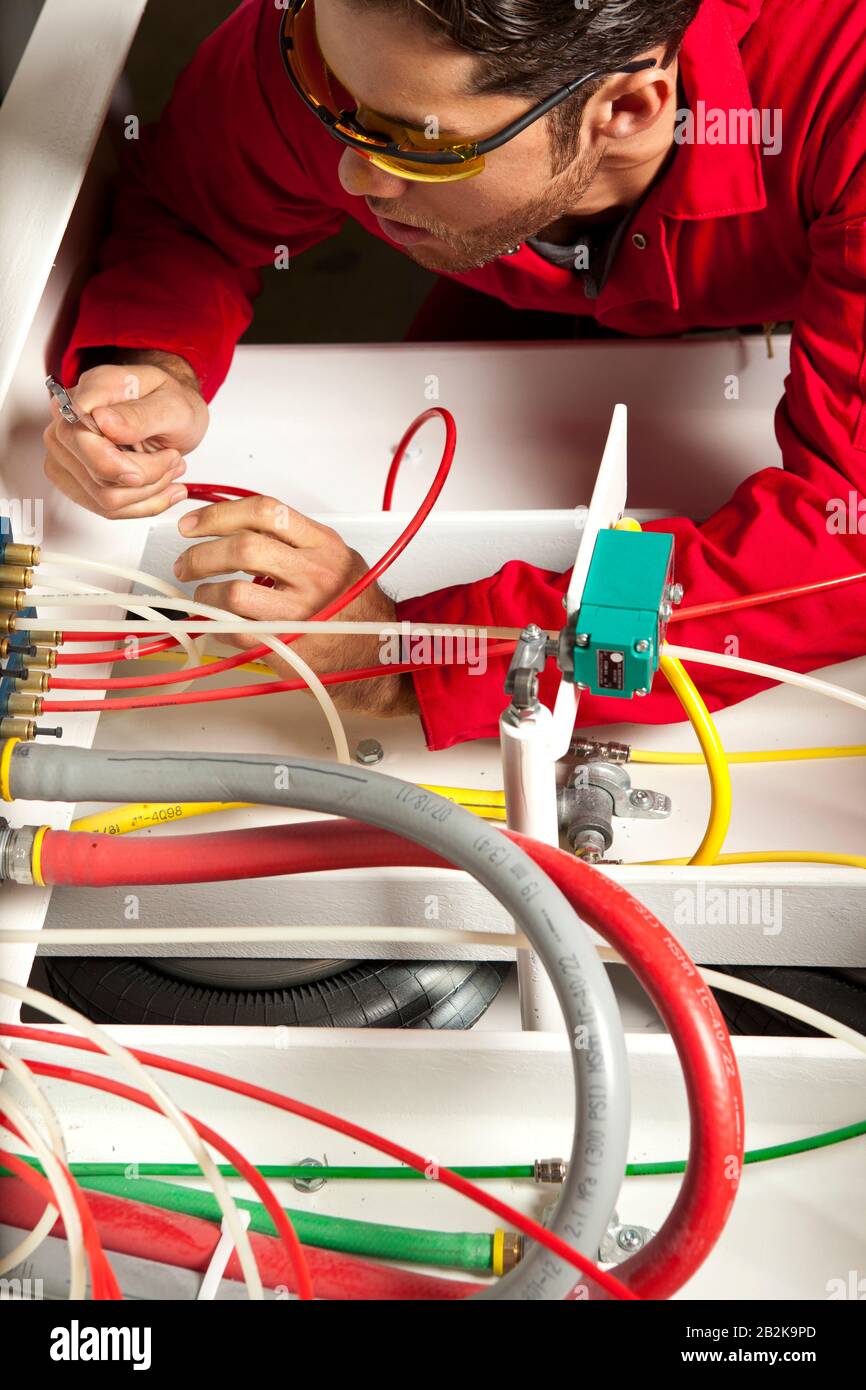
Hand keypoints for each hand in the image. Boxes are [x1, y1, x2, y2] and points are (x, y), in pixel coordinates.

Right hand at [43, 356, 207, 518]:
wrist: (171, 411)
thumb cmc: (169, 402)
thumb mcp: (171, 403)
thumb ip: (139, 415)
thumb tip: (103, 421)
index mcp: (91, 392)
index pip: (79, 436)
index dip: (110, 464)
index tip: (141, 474)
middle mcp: (70, 422)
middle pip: (94, 474)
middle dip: (145, 477)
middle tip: (173, 460)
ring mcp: (68, 452)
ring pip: (104, 498)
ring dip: (148, 493)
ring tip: (170, 469)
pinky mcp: (75, 478)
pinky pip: (107, 508)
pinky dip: (142, 504)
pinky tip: (163, 488)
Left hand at [173, 495, 417, 715]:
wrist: (379, 656)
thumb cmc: (355, 609)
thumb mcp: (336, 560)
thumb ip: (294, 542)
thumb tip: (233, 529)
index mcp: (325, 546)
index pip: (265, 512)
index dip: (219, 515)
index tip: (193, 525)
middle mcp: (316, 574)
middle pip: (243, 548)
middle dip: (202, 555)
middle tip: (187, 563)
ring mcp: (303, 613)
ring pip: (234, 593)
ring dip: (206, 595)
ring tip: (203, 597)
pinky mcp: (289, 647)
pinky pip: (237, 631)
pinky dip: (218, 626)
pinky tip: (220, 622)